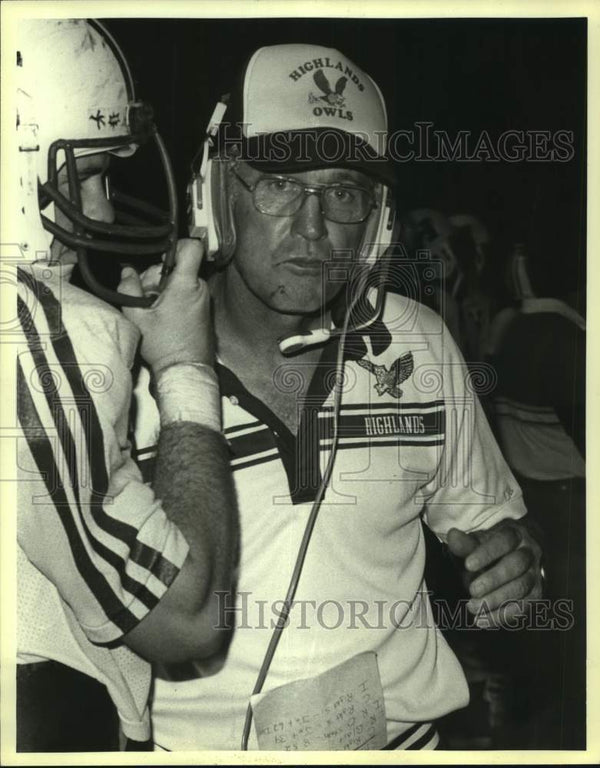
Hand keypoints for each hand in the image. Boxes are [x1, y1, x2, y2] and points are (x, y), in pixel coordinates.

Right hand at [119, 239, 212, 373]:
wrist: (185, 370)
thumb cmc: (165, 347)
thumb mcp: (138, 317)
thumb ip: (128, 289)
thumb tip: (127, 273)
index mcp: (186, 285)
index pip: (191, 247)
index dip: (176, 244)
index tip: (161, 255)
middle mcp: (199, 289)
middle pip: (178, 266)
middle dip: (158, 276)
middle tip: (146, 295)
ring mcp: (203, 300)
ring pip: (180, 281)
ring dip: (163, 289)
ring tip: (152, 309)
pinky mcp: (203, 310)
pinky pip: (186, 294)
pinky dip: (172, 299)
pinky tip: (161, 315)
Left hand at [446, 518, 542, 627]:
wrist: (514, 556)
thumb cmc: (491, 548)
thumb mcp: (478, 541)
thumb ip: (466, 542)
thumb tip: (453, 535)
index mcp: (515, 534)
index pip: (504, 541)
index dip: (487, 553)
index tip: (468, 565)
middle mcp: (530, 553)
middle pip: (516, 565)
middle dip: (493, 579)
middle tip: (472, 590)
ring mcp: (535, 574)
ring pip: (521, 588)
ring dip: (496, 600)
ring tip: (473, 606)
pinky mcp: (535, 595)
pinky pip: (522, 608)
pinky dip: (501, 616)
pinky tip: (482, 620)